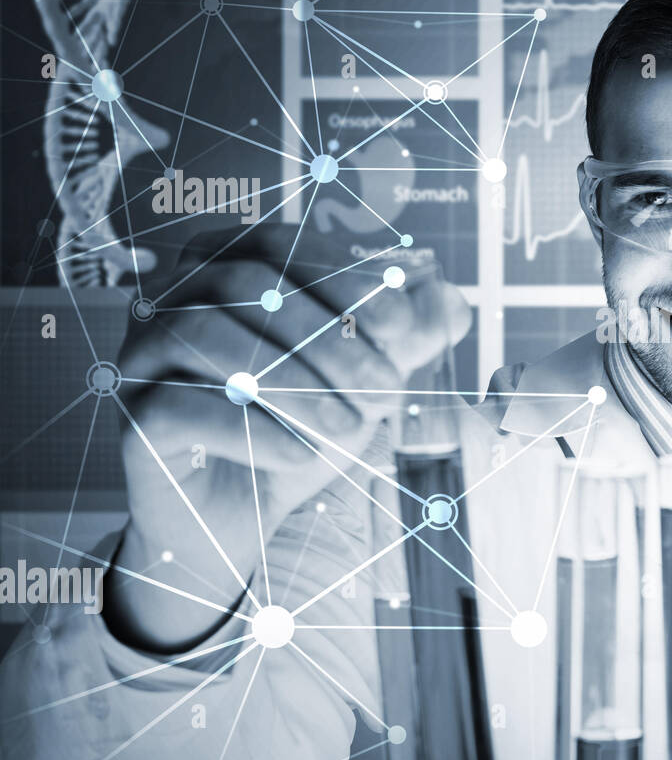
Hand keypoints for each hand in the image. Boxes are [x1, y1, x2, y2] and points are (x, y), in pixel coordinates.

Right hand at [107, 222, 470, 650]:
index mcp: (225, 264)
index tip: (404, 329)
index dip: (348, 278)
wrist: (242, 517)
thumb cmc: (300, 428)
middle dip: (332, 339)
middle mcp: (172, 297)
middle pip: (247, 286)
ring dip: (295, 383)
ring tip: (351, 430)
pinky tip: (302, 458)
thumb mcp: (366, 378)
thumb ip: (412, 335)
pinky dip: (252, 430)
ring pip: (207, 336)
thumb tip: (452, 299)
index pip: (283, 243)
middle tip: (387, 392)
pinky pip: (179, 408)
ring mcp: (141, 355)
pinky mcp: (132, 418)